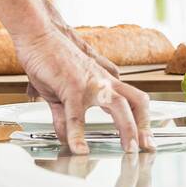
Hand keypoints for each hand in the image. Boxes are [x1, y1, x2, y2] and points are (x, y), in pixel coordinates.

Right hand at [17, 25, 153, 153]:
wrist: (39, 35)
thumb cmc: (51, 60)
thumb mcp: (62, 92)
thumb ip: (65, 115)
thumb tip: (66, 135)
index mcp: (105, 81)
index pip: (134, 99)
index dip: (143, 119)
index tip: (146, 138)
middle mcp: (104, 81)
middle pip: (136, 102)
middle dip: (143, 126)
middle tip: (145, 148)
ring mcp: (90, 84)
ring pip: (118, 106)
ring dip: (126, 129)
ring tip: (128, 150)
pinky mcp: (71, 86)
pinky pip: (76, 115)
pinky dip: (77, 134)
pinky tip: (79, 149)